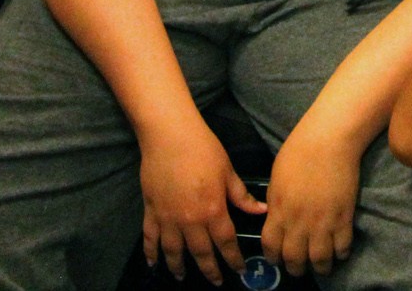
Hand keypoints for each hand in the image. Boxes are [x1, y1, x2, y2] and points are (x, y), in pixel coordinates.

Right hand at [140, 123, 264, 285]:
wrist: (170, 136)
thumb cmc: (203, 149)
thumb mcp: (228, 171)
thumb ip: (242, 196)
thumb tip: (261, 210)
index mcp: (213, 210)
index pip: (226, 243)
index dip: (233, 259)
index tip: (239, 270)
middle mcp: (191, 220)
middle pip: (201, 253)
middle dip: (210, 270)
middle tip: (215, 281)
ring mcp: (169, 218)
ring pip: (174, 252)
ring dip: (179, 267)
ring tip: (182, 277)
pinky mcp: (152, 211)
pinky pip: (150, 238)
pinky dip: (150, 252)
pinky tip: (153, 263)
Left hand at [262, 123, 360, 277]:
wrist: (328, 139)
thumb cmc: (299, 151)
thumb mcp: (277, 177)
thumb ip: (275, 202)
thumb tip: (276, 216)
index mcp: (278, 210)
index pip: (271, 247)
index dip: (273, 258)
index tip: (278, 259)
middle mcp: (298, 222)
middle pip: (294, 259)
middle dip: (296, 269)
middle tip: (300, 267)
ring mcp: (322, 221)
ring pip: (320, 260)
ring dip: (320, 267)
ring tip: (322, 266)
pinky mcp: (344, 217)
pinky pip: (342, 247)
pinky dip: (341, 253)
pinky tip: (340, 251)